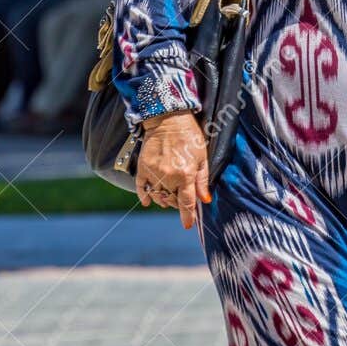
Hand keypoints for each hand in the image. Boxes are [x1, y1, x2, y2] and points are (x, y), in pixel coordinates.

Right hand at [135, 111, 209, 228]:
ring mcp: (153, 173)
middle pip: (171, 200)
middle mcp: (168, 176)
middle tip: (181, 201)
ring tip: (169, 197)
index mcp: (186, 174)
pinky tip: (148, 200)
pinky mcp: (142, 168)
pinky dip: (145, 196)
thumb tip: (205, 200)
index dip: (188, 216)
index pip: (187, 202)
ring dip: (163, 200)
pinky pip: (141, 189)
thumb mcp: (202, 157)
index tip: (188, 225)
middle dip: (177, 204)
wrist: (168, 119)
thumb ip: (202, 180)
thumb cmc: (190, 137)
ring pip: (157, 196)